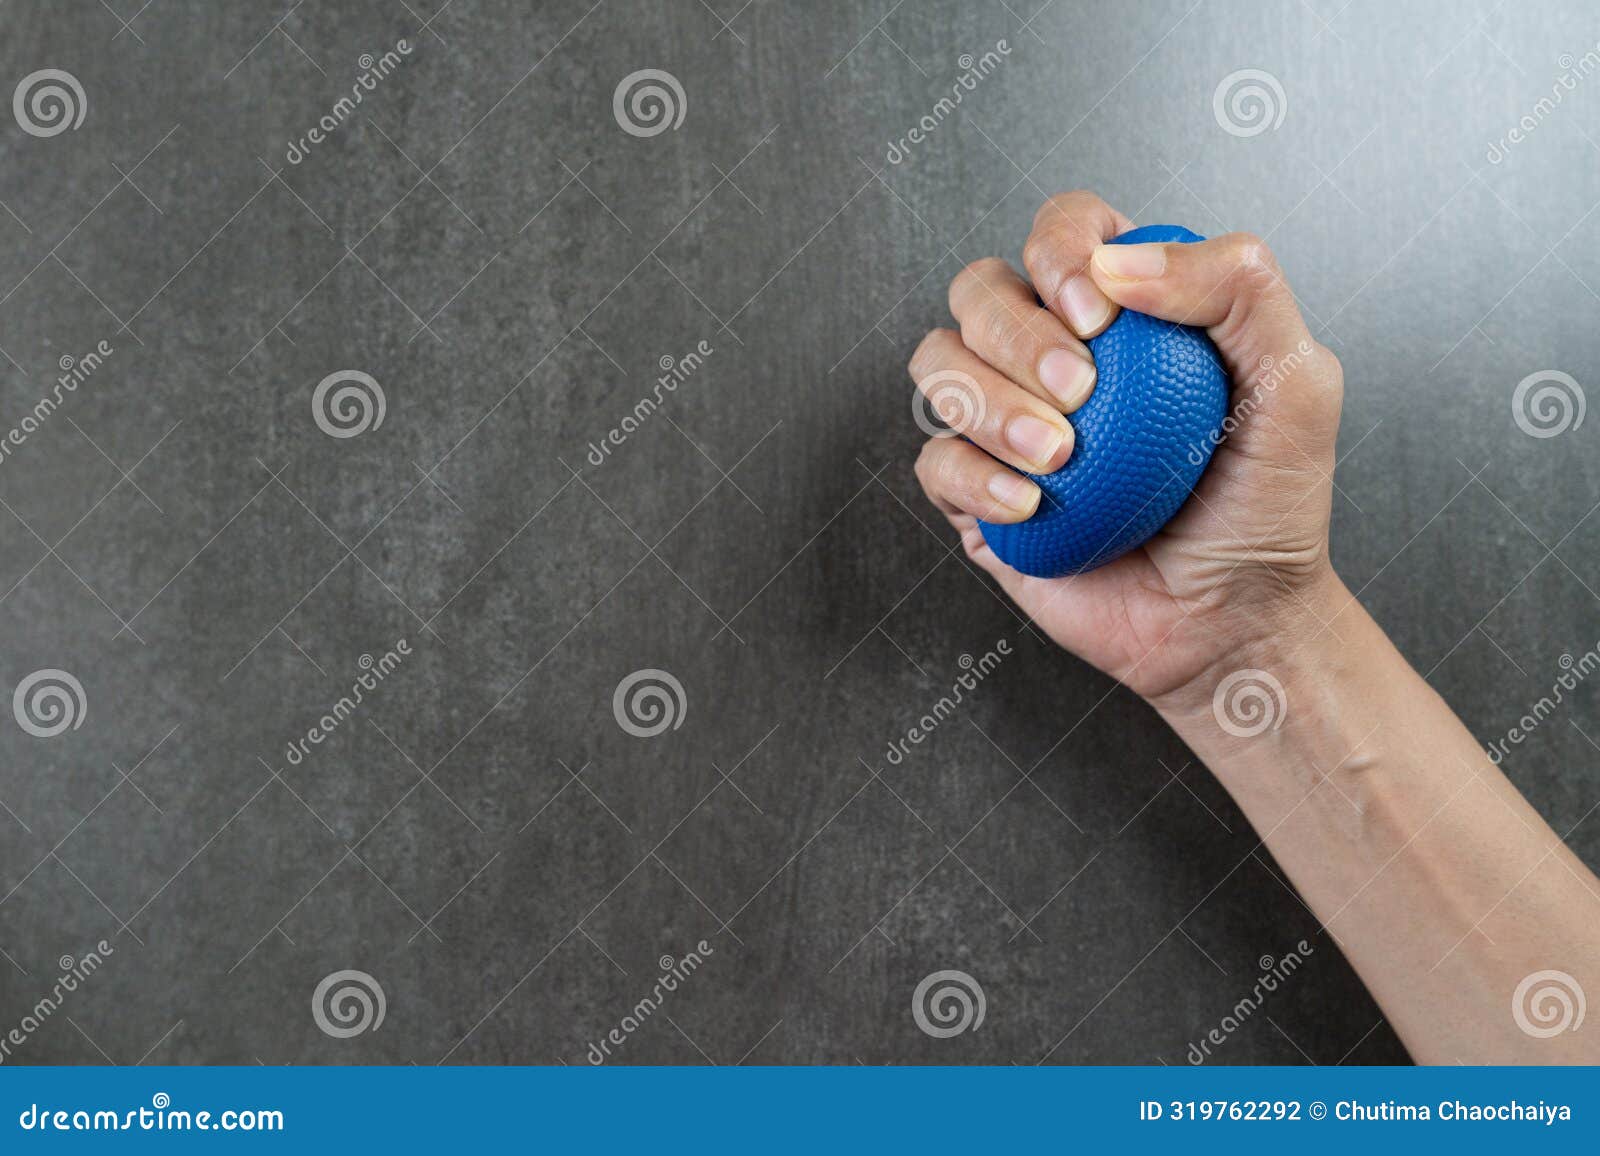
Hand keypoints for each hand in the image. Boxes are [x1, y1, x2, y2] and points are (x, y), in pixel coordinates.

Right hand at [910, 191, 1345, 702]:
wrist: (1230, 620)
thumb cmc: (1267, 504)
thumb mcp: (1297, 382)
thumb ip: (1238, 288)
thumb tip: (1121, 259)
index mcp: (1122, 309)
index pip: (1063, 230)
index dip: (1058, 250)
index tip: (1101, 316)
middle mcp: (1051, 354)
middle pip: (979, 288)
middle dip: (1017, 332)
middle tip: (1082, 394)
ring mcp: (1003, 423)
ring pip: (938, 363)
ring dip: (988, 402)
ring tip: (1060, 457)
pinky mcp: (975, 495)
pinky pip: (934, 460)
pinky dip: (973, 474)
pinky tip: (1031, 505)